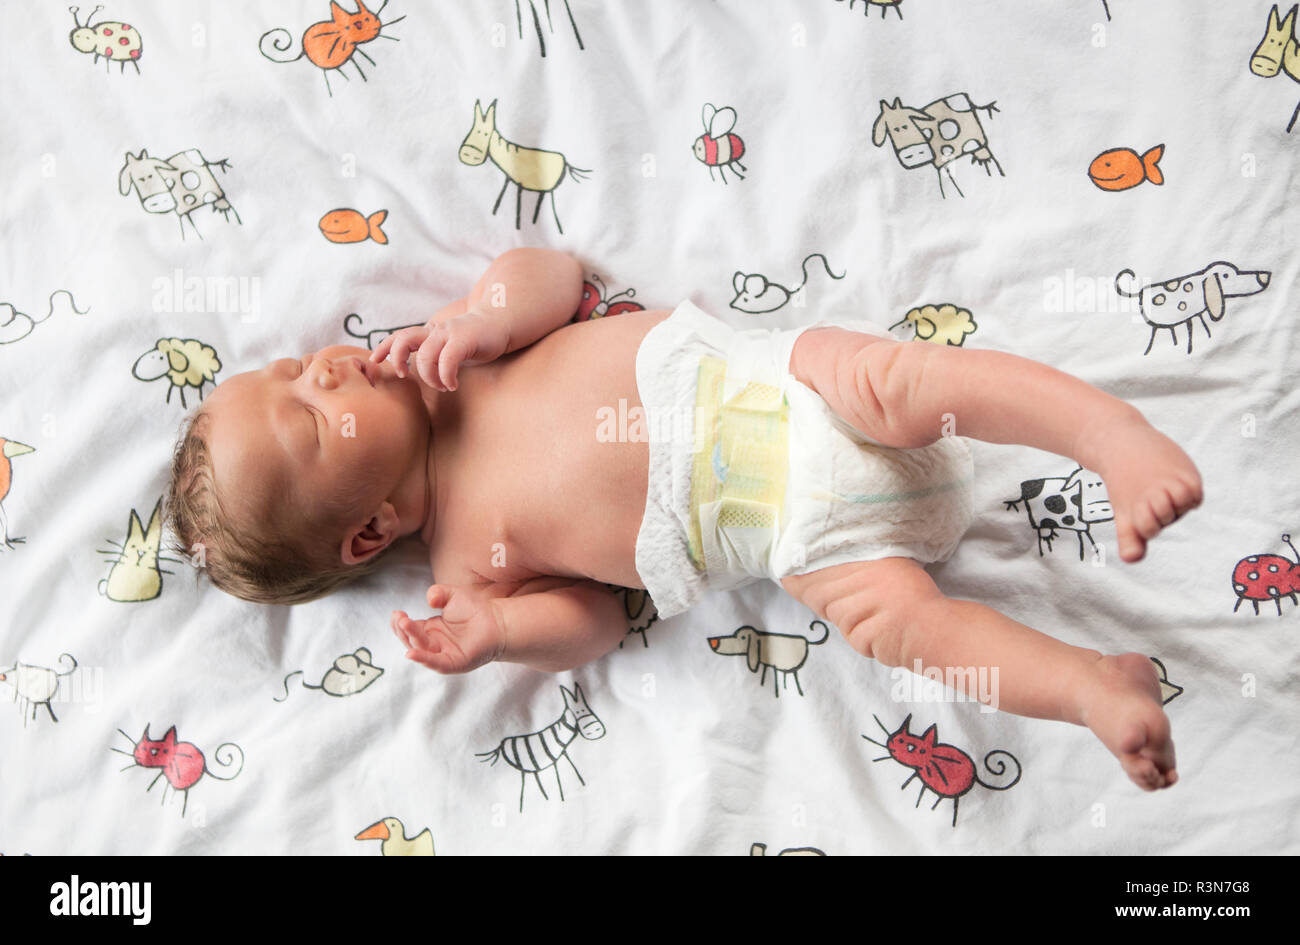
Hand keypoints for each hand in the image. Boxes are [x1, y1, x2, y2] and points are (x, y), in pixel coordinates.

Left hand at [370, 310, 509, 391]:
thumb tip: (419, 372)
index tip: (374, 360)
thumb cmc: (475, 340)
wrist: (500, 323)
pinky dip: (446, 376)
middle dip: (397, 359)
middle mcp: (435, 331)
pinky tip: (453, 385)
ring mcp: (449, 333)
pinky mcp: (463, 340)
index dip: (384, 347)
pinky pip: (447, 360)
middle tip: (405, 375)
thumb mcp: (449, 346)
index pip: (400, 336)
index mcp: (429, 333)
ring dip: (429, 377)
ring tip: (442, 387)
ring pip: (425, 355)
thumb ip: (434, 354)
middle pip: (403, 340)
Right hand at [391, 583, 506, 673]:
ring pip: (421, 650)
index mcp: (429, 631)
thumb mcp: (452, 595)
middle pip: (412, 640)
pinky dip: (424, 660)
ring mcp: (443, 655)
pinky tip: (412, 654)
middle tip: (400, 617)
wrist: (498, 620)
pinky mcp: (455, 663)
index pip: (409, 630)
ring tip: (405, 624)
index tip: (396, 613)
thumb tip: (429, 599)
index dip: (400, 623)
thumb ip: (439, 592)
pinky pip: (437, 663)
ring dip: (411, 639)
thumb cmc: (475, 609)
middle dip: (403, 630)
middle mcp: (433, 645)